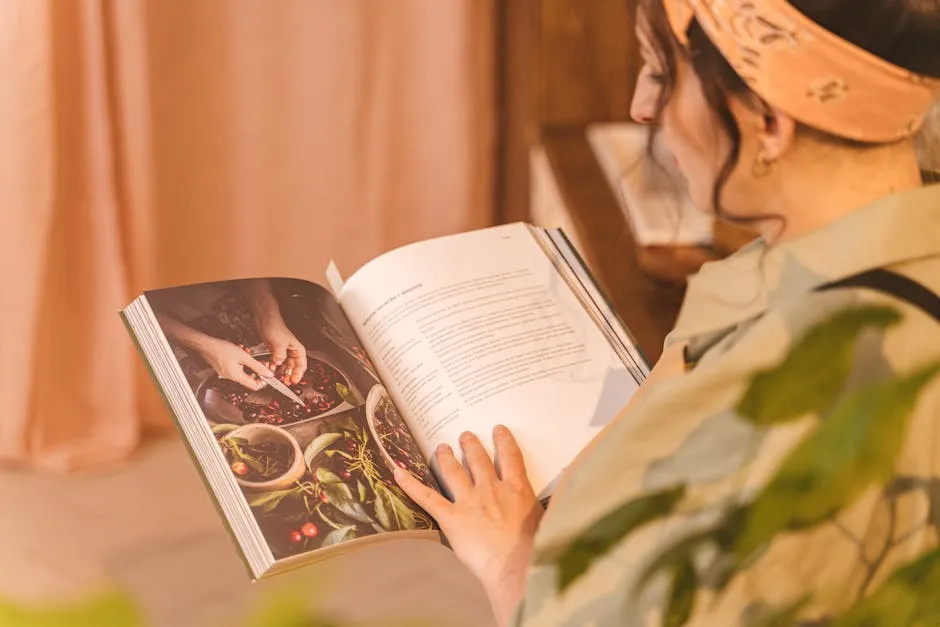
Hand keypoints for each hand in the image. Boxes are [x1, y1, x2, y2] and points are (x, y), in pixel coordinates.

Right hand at [197, 337, 272, 390]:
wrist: (206, 345)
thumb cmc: (222, 350)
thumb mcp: (244, 357)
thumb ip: (257, 366)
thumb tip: (268, 374)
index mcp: (237, 377)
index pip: (254, 386)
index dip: (263, 381)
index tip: (267, 372)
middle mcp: (232, 377)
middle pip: (249, 377)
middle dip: (255, 368)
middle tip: (257, 359)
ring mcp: (227, 373)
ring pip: (243, 370)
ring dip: (247, 361)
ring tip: (246, 351)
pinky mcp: (224, 367)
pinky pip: (236, 366)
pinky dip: (240, 360)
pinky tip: (239, 351)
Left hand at [259, 322, 306, 383]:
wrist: (265, 320)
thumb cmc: (276, 327)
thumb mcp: (279, 342)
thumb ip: (280, 355)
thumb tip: (278, 364)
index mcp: (297, 349)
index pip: (301, 365)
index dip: (299, 374)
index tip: (294, 381)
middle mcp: (292, 351)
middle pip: (294, 367)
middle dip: (290, 375)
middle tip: (287, 383)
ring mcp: (283, 352)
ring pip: (285, 366)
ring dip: (283, 373)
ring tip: (280, 379)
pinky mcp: (275, 351)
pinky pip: (277, 363)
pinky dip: (275, 367)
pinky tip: (271, 370)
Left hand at [394, 426, 541, 625]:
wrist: (517, 565)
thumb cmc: (537, 550)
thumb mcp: (548, 522)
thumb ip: (541, 508)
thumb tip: (556, 504)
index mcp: (518, 489)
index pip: (510, 457)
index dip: (503, 441)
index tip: (498, 430)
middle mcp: (492, 489)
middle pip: (478, 460)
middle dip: (470, 446)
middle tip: (465, 436)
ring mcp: (470, 501)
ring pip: (454, 471)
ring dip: (446, 457)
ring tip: (441, 447)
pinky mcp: (451, 518)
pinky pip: (428, 497)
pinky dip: (411, 484)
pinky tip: (398, 472)